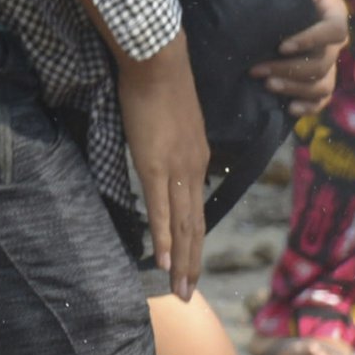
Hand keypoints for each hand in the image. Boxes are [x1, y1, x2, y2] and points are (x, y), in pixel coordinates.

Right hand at [118, 36, 210, 298]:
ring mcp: (177, 169)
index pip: (198, 211)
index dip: (195, 243)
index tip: (191, 267)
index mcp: (199, 161)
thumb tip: (164, 158)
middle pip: (196, 227)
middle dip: (192, 263)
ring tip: (179, 288)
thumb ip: (173, 145)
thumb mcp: (174, 122)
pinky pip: (162, 208)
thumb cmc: (161, 85)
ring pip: (184, 225)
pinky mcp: (155, 164)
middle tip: (187, 293)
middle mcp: (194, 170)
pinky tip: (163, 260)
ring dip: (181, 261)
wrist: (158, 62)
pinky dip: (164, 237)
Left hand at [255, 0, 347, 111]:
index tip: (282, 46)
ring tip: (268, 85)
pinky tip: (290, 108)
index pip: (334, 30)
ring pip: (322, 84)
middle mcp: (334, 40)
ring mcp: (327, 60)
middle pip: (322, 62)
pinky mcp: (316, 76)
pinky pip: (321, 97)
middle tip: (257, 70)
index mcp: (334, 11)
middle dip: (289, 69)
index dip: (311, 41)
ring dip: (295, 88)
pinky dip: (309, 106)